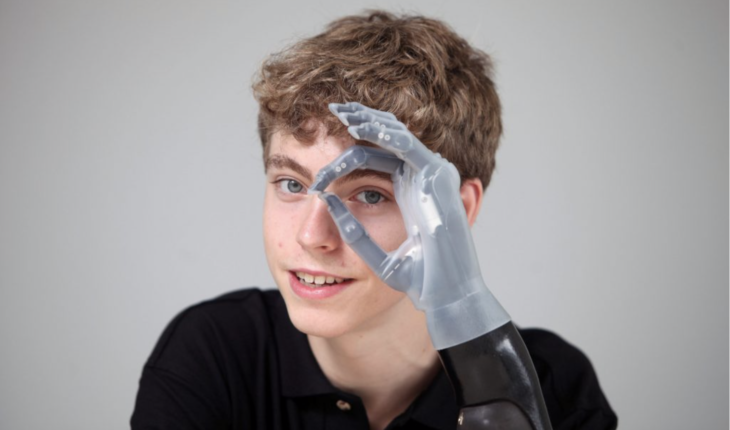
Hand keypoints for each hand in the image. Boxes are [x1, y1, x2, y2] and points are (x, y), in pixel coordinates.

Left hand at [309, 102, 509, 349]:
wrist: (444, 297)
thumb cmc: (415, 278)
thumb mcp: (371, 252)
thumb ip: (352, 229)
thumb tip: (324, 202)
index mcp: (404, 192)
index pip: (372, 157)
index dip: (343, 155)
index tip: (315, 172)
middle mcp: (419, 179)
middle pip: (384, 138)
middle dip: (357, 120)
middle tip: (332, 108)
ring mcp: (432, 176)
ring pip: (396, 136)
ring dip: (368, 120)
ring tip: (342, 111)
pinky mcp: (439, 180)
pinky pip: (410, 148)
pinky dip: (387, 134)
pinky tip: (362, 127)